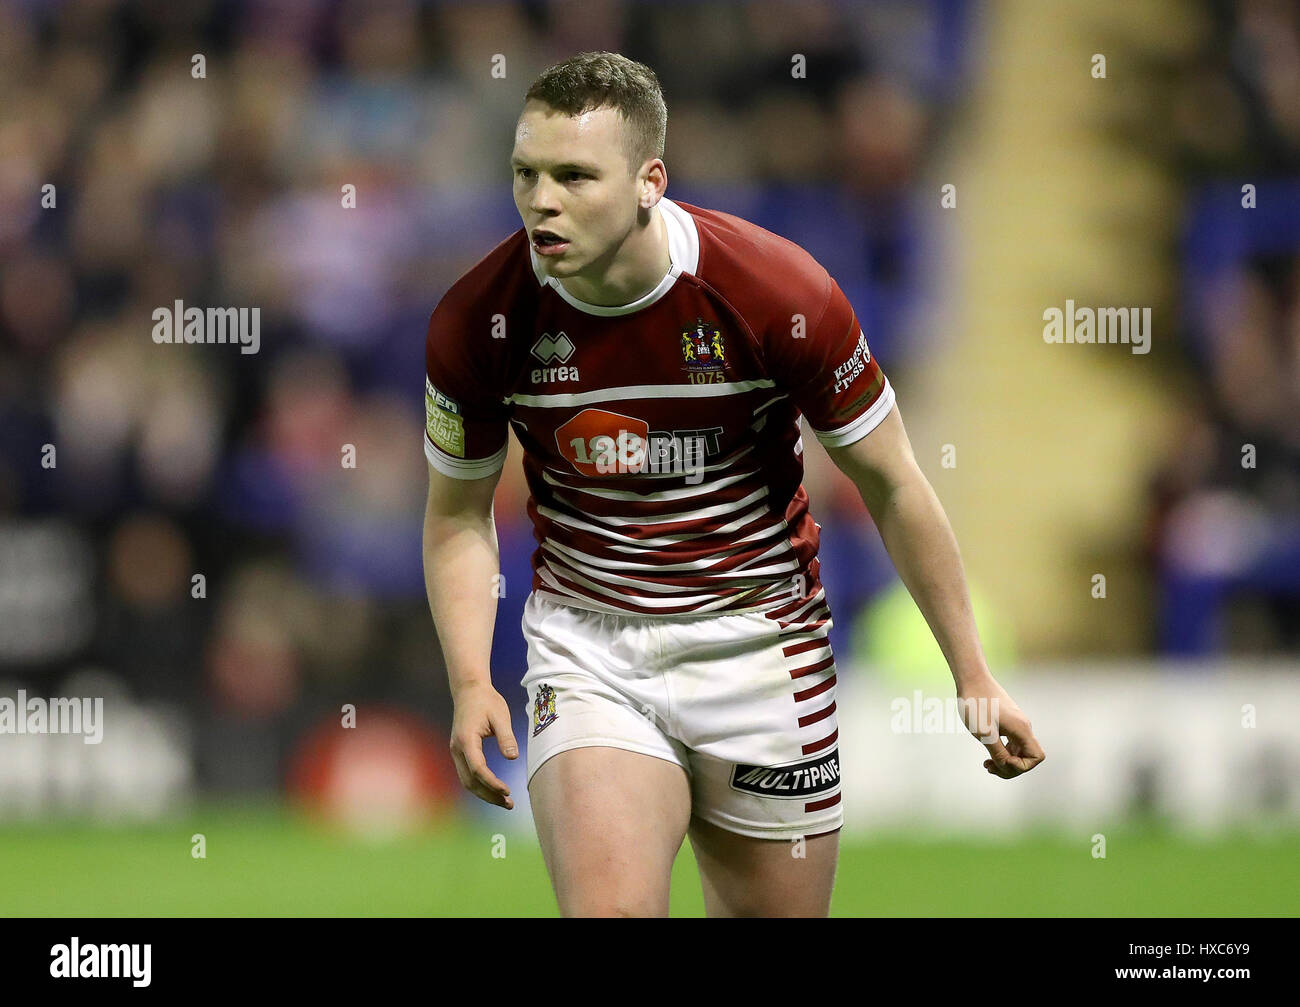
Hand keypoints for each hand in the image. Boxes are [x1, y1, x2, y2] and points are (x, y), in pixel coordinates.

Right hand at [449, 681, 518, 807]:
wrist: (469, 690)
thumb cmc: (487, 701)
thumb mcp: (500, 716)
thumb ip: (506, 737)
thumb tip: (512, 757)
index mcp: (466, 739)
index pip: (477, 769)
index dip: (492, 783)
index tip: (507, 791)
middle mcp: (457, 748)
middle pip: (470, 781)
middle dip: (489, 795)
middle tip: (509, 804)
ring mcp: (456, 751)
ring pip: (467, 781)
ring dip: (484, 793)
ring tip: (505, 802)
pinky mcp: (460, 752)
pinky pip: (467, 775)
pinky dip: (480, 785)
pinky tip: (494, 791)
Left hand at [955, 671, 1044, 778]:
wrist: (971, 679)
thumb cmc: (976, 703)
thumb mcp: (984, 733)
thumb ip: (998, 752)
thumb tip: (1007, 766)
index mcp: (1021, 729)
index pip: (1036, 757)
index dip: (1022, 766)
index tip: (1002, 761)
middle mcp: (1023, 726)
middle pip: (1027, 756)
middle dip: (1010, 767)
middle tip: (989, 767)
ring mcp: (1017, 723)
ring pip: (1018, 750)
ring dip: (1005, 761)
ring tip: (987, 764)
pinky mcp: (1008, 721)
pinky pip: (1011, 742)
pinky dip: (1002, 751)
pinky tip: (988, 754)